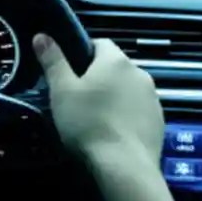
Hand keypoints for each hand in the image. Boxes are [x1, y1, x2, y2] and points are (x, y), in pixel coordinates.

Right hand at [33, 34, 164, 199]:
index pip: (100, 43)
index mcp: (116, 60)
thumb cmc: (88, 123)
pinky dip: (128, 116)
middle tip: (79, 99)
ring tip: (97, 119)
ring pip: (129, 90)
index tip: (70, 73)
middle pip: (115, 68)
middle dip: (99, 78)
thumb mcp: (62, 91)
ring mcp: (153, 98)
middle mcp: (140, 73)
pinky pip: (139, 111)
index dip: (83, 54)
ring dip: (115, 97)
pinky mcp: (160, 121)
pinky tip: (114, 134)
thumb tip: (41, 35)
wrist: (124, 166)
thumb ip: (53, 61)